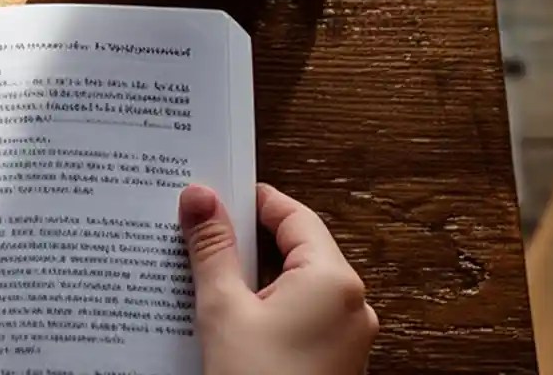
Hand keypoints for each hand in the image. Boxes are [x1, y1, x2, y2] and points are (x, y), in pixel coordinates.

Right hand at [178, 183, 377, 374]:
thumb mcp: (222, 309)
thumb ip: (212, 248)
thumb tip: (200, 196)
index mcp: (333, 280)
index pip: (294, 215)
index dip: (253, 201)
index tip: (217, 194)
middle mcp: (352, 304)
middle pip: (297, 249)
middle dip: (248, 240)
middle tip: (203, 231)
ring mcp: (347, 337)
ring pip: (297, 285)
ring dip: (255, 276)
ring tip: (209, 275)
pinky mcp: (334, 362)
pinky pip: (301, 317)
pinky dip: (268, 307)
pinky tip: (231, 316)